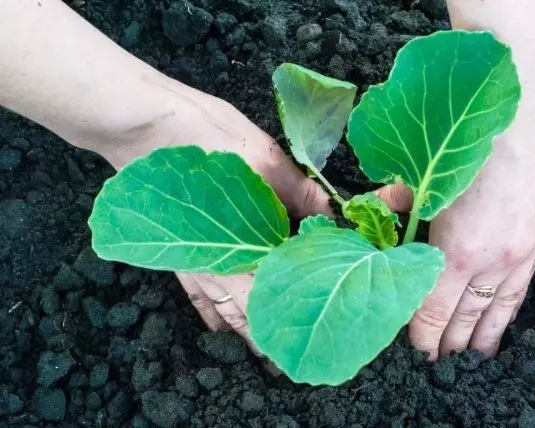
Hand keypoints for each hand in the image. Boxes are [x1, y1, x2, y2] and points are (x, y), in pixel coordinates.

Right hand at [104, 80, 331, 351]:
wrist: (142, 123)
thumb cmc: (203, 136)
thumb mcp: (261, 156)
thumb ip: (297, 191)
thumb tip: (329, 213)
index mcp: (243, 239)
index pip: (279, 282)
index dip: (299, 302)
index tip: (320, 318)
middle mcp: (217, 260)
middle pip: (249, 307)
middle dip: (271, 332)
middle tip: (292, 353)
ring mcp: (194, 258)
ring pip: (223, 306)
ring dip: (243, 328)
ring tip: (262, 351)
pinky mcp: (177, 249)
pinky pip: (197, 292)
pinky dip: (210, 311)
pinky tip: (216, 324)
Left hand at [377, 38, 534, 359]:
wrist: (525, 107)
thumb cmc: (466, 137)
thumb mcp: (423, 176)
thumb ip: (400, 205)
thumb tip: (380, 215)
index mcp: (455, 250)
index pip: (433, 308)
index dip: (423, 331)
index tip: (417, 345)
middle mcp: (491, 261)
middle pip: (466, 314)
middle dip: (450, 338)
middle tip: (439, 355)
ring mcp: (521, 250)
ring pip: (498, 306)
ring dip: (484, 332)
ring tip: (474, 352)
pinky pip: (523, 286)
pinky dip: (510, 309)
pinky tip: (503, 321)